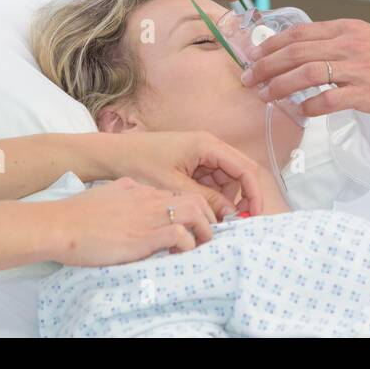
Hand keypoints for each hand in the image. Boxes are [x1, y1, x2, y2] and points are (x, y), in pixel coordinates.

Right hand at [48, 178, 216, 265]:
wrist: (60, 225)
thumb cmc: (76, 214)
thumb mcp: (105, 193)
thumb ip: (123, 192)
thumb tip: (132, 192)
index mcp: (139, 189)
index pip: (177, 194)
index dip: (190, 209)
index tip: (192, 224)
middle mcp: (149, 198)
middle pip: (193, 199)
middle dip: (206, 217)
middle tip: (206, 235)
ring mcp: (149, 215)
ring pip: (194, 213)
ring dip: (203, 231)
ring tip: (200, 246)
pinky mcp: (145, 235)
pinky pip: (180, 235)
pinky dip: (187, 244)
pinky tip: (180, 254)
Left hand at [108, 131, 264, 218]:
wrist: (115, 155)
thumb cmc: (141, 165)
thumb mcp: (175, 187)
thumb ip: (206, 200)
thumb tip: (231, 214)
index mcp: (208, 145)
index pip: (245, 168)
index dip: (254, 193)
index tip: (255, 215)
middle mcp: (209, 146)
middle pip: (239, 173)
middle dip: (242, 198)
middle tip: (237, 223)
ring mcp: (202, 154)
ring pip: (226, 180)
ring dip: (225, 200)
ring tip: (216, 221)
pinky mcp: (193, 162)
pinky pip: (212, 181)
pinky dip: (212, 197)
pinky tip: (204, 212)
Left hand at [238, 19, 369, 121]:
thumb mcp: (369, 38)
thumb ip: (339, 43)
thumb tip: (307, 53)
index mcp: (347, 28)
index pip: (298, 32)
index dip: (270, 45)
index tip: (254, 56)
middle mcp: (349, 44)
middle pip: (295, 52)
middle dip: (265, 66)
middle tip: (249, 78)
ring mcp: (357, 68)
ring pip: (305, 73)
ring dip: (279, 86)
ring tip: (265, 95)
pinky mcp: (365, 93)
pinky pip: (328, 100)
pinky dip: (309, 107)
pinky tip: (300, 112)